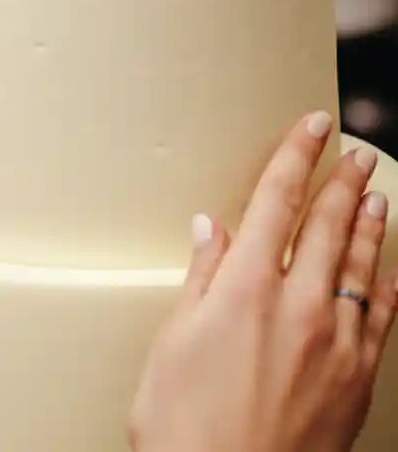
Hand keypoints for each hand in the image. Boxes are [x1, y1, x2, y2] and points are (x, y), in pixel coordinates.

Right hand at [130, 112, 397, 451]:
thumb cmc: (185, 429)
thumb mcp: (172, 344)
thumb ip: (200, 280)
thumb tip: (211, 231)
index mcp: (244, 289)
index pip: (277, 202)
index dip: (296, 157)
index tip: (311, 126)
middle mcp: (298, 306)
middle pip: (327, 224)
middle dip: (342, 180)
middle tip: (355, 151)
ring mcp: (336, 342)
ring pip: (361, 263)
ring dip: (370, 221)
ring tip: (377, 193)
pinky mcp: (358, 377)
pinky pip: (382, 314)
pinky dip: (387, 282)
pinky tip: (390, 270)